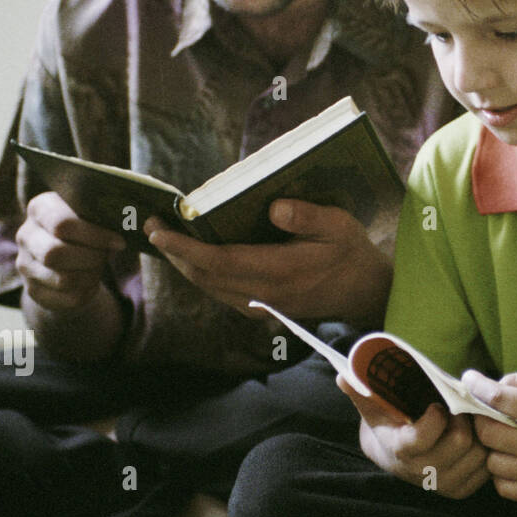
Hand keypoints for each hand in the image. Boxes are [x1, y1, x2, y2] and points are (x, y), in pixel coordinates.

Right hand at [15, 191, 125, 358]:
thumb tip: (134, 218)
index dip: (95, 236)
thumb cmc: (89, 229)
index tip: (120, 242)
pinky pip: (67, 297)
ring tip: (99, 266)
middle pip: (57, 253)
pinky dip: (87, 291)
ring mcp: (24, 264)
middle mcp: (26, 234)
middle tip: (107, 256)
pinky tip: (90, 280)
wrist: (71, 258)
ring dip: (91, 275)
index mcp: (40, 207)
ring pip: (63, 278)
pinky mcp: (33, 290)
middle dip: (92, 257)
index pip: (62, 224)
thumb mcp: (94, 215)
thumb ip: (107, 213)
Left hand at [144, 199, 390, 322]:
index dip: (185, 247)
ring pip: (209, 287)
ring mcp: (261, 305)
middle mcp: (265, 293)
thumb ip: (307, 217)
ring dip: (184, 265)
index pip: (220, 260)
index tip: (160, 230)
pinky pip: (221, 293)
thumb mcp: (339, 224)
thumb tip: (273, 208)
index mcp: (281, 271)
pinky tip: (194, 258)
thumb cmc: (351, 251)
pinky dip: (201, 275)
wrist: (365, 291)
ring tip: (165, 239)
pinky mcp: (262, 308)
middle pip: (205, 277)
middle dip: (174, 253)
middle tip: (152, 226)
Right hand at [337, 377, 488, 498]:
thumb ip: (360, 389)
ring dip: (479, 433)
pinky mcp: (461, 490)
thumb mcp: (373, 404)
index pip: (422, 437)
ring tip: (470, 419)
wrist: (394, 453)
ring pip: (478, 454)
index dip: (436, 417)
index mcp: (400, 450)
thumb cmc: (389, 420)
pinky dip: (486, 449)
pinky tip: (477, 436)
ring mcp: (442, 485)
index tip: (437, 403)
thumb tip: (343, 376)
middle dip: (464, 418)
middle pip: (460, 442)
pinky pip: (486, 468)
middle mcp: (421, 473)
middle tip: (462, 406)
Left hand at [465, 368, 516, 501]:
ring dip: (493, 449)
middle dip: (483, 421)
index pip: (499, 400)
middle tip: (489, 415)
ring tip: (505, 439)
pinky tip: (513, 458)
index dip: (478, 388)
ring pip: (492, 463)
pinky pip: (502, 487)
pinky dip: (502, 472)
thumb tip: (486, 388)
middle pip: (488, 435)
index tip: (468, 380)